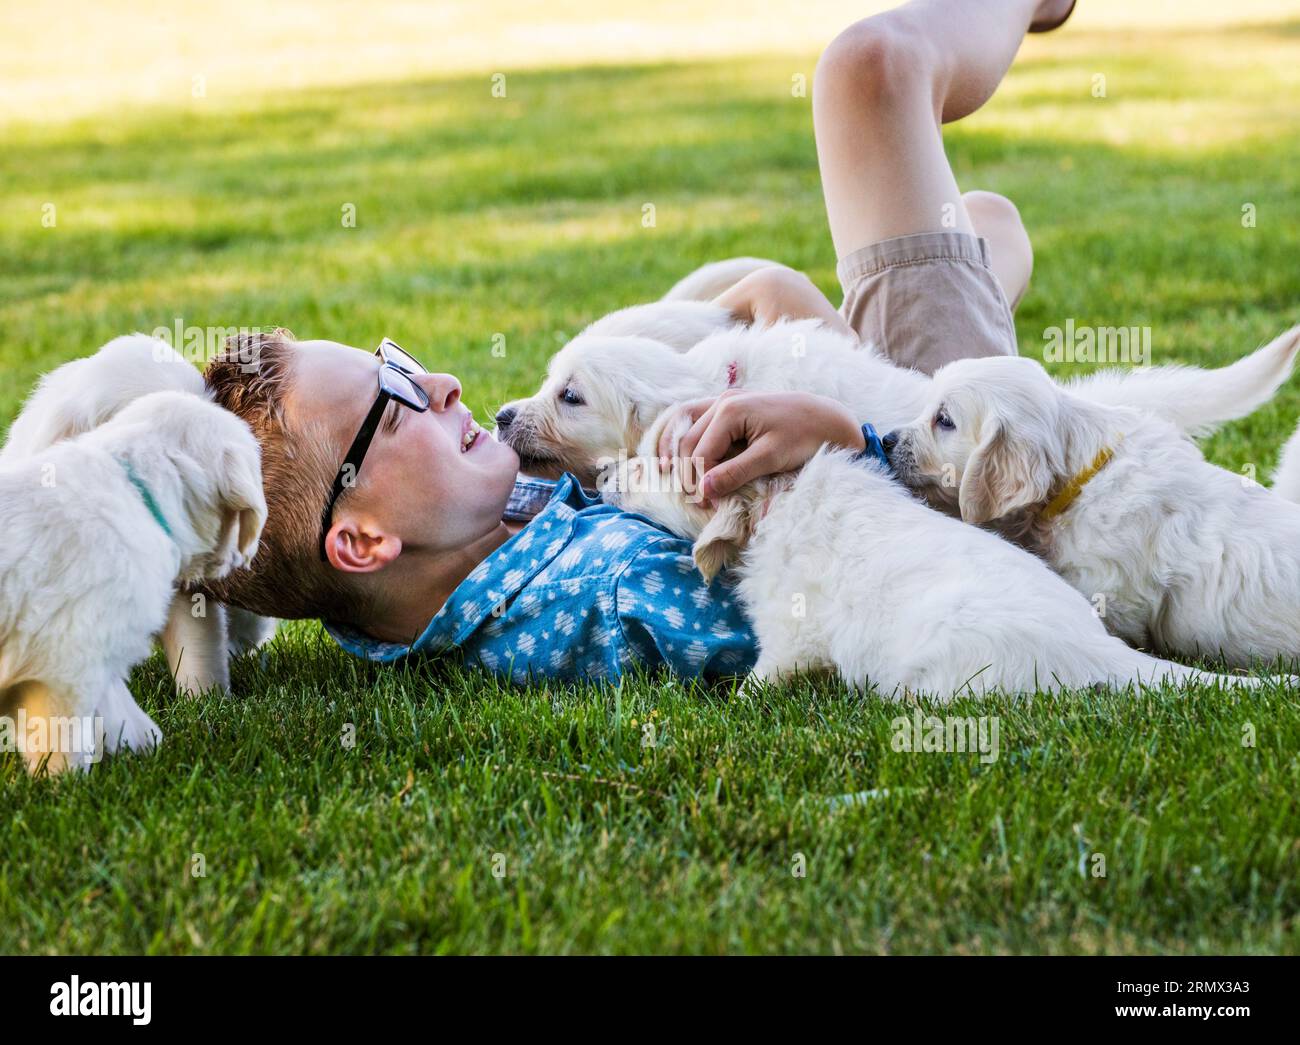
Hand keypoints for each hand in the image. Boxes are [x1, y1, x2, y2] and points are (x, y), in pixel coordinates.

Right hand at [657, 390, 864, 504]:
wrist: (826, 418)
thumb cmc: (804, 437)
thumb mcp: (771, 458)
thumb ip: (736, 472)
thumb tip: (702, 491)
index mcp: (730, 411)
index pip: (700, 453)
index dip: (699, 482)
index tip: (706, 507)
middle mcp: (721, 401)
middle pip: (688, 441)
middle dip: (688, 472)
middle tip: (694, 501)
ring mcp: (723, 400)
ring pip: (684, 427)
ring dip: (677, 452)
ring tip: (672, 477)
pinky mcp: (728, 405)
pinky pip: (694, 419)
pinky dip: (684, 437)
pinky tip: (676, 454)